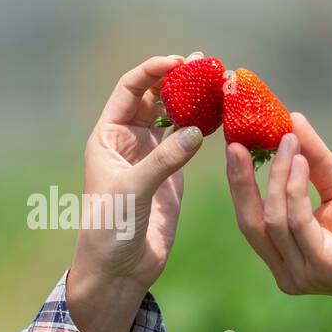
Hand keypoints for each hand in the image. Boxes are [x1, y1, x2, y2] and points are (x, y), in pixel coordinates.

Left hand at [69, 52, 206, 295]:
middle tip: (207, 63)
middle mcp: (130, 140)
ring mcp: (153, 154)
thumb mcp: (132, 190)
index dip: (153, 72)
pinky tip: (222, 111)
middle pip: (155, 96)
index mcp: (108, 136)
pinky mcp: (172, 172)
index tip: (179, 63)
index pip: (130, 90)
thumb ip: (163, 160)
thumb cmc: (110, 228)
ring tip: (220, 79)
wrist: (119, 268)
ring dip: (195, 97)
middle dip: (179, 78)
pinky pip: (190, 139)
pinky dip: (205, 123)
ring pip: (175, 115)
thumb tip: (197, 130)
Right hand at [225, 111, 331, 312]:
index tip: (232, 143)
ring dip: (277, 177)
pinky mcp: (324, 270)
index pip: (250, 217)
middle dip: (241, 181)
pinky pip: (299, 225)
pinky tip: (300, 163)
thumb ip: (313, 159)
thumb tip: (290, 118)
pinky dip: (295, 192)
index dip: (238, 182)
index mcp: (285, 253)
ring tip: (288, 142)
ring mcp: (303, 274)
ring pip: (274, 221)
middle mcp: (287, 270)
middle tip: (238, 142)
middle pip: (251, 222)